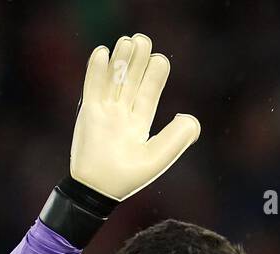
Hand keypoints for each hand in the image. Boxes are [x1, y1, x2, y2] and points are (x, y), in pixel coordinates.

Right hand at [70, 33, 200, 200]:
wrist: (99, 189)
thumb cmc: (128, 177)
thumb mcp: (159, 156)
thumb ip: (178, 137)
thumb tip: (191, 117)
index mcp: (139, 124)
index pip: (148, 93)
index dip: (154, 76)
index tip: (160, 59)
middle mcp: (122, 115)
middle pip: (131, 82)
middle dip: (137, 62)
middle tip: (143, 40)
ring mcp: (104, 112)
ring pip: (113, 80)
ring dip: (120, 61)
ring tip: (128, 41)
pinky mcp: (88, 113)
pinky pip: (92, 87)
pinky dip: (96, 70)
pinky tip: (103, 53)